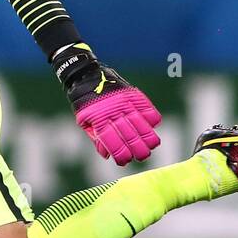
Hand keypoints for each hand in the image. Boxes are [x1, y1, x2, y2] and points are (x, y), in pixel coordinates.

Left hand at [51, 45, 161, 164]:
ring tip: (152, 146)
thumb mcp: (83, 120)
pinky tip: (153, 126)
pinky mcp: (134, 95)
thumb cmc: (84, 102)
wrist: (86, 75)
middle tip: (142, 156)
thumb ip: (96, 137)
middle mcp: (114, 112)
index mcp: (99, 121)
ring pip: (143, 124)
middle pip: (131, 137)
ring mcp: (126, 103)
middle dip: (138, 151)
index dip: (121, 156)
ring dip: (150, 138)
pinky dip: (153, 119)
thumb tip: (107, 155)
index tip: (125, 161)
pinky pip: (148, 109)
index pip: (114, 144)